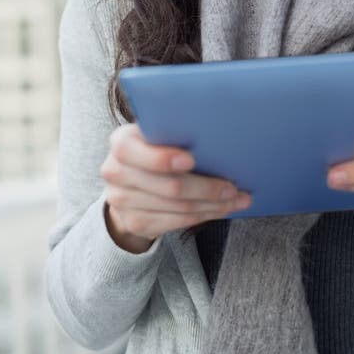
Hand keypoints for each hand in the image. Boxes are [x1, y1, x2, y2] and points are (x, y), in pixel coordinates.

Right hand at [100, 123, 251, 252]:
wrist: (129, 183)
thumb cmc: (154, 149)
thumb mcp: (156, 134)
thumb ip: (174, 131)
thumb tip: (217, 132)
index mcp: (122, 142)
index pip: (138, 152)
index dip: (164, 158)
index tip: (191, 160)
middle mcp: (115, 172)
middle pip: (168, 185)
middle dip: (206, 187)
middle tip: (234, 187)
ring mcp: (123, 201)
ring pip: (178, 206)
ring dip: (213, 205)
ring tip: (237, 199)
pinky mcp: (136, 222)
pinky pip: (177, 222)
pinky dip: (204, 215)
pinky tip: (222, 209)